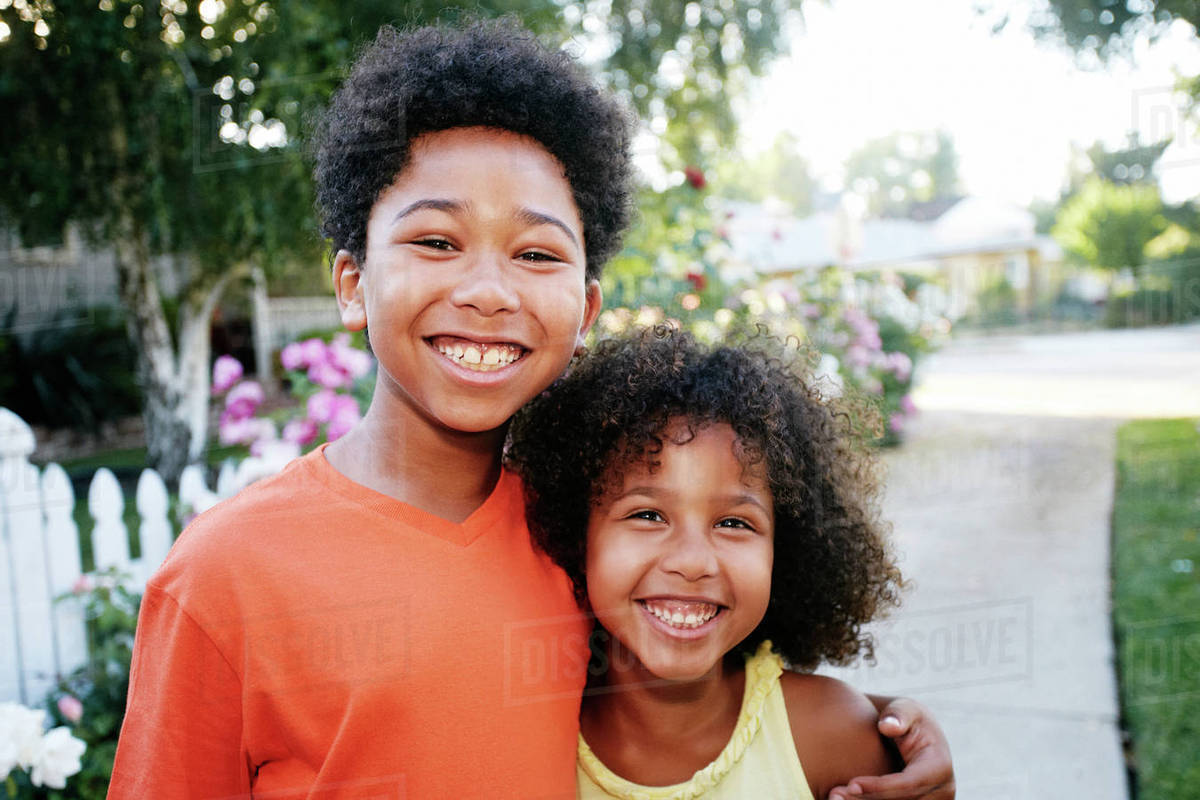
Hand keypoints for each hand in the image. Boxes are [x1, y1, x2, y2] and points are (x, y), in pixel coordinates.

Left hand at [828, 698, 954, 799]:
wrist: (911, 734)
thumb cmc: (905, 717)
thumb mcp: (905, 708)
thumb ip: (898, 714)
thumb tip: (888, 726)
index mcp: (940, 766)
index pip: (909, 783)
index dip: (880, 787)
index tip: (851, 784)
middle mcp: (942, 791)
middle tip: (834, 795)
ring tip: (834, 797)